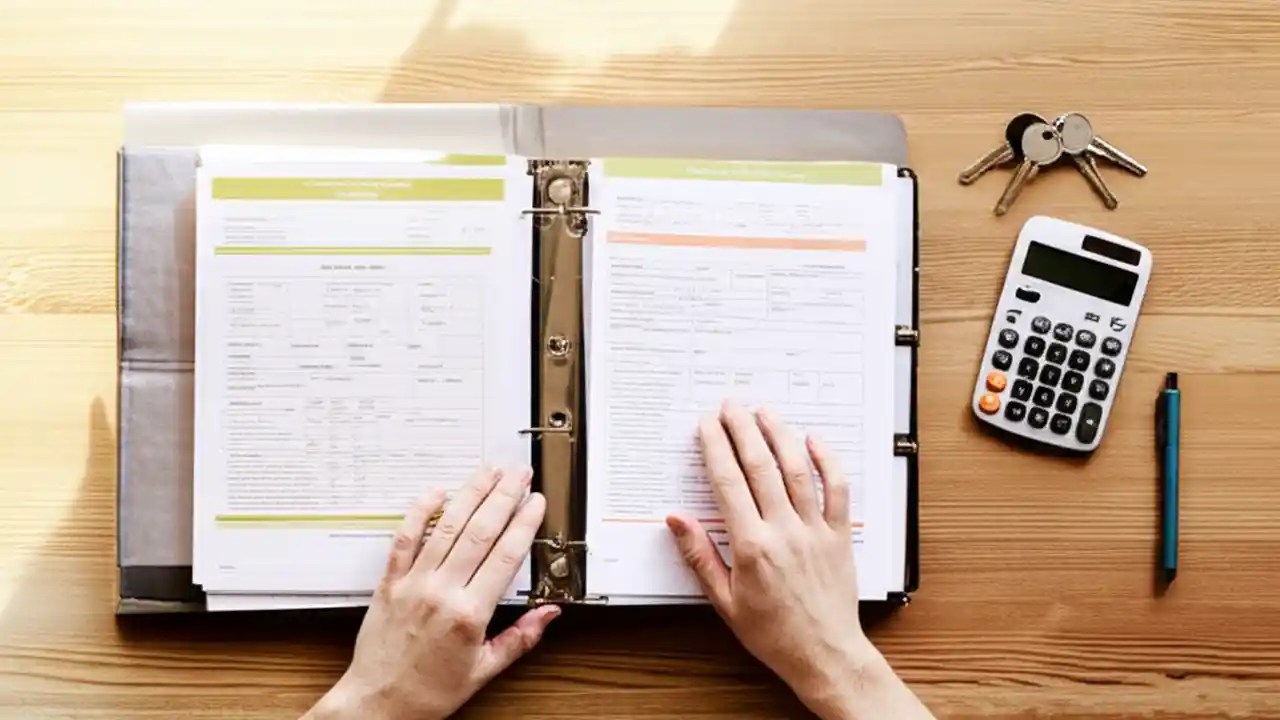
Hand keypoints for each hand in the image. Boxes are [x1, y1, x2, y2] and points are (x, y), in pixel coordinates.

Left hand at [304, 465, 559, 719]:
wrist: (378, 704)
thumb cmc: (428, 692)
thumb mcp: (484, 670)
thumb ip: (521, 638)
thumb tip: (549, 614)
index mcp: (469, 616)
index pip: (505, 556)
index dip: (524, 523)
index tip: (536, 503)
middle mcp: (441, 593)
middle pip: (479, 532)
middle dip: (503, 496)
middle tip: (519, 473)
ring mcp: (413, 583)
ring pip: (446, 527)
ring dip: (470, 494)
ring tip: (488, 472)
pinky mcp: (390, 582)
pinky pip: (405, 538)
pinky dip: (419, 511)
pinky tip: (436, 492)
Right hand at [667, 401, 931, 719]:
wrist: (823, 654)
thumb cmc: (773, 633)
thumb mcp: (724, 601)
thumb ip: (699, 555)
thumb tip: (676, 520)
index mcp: (751, 546)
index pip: (728, 482)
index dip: (715, 447)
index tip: (706, 425)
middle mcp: (784, 531)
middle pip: (760, 466)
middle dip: (742, 430)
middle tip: (729, 406)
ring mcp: (815, 530)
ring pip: (797, 470)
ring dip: (779, 435)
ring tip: (764, 412)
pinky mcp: (839, 535)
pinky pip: (837, 490)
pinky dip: (827, 461)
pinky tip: (814, 440)